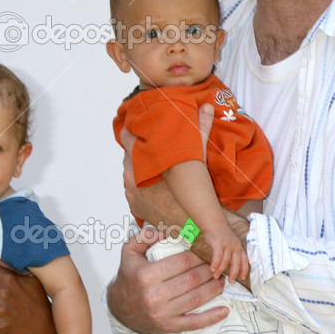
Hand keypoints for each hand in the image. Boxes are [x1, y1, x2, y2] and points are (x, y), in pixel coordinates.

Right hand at [107, 226, 226, 333]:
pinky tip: (224, 310)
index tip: (206, 252)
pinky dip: (211, 317)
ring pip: (196, 299)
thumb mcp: (129, 250)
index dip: (198, 256)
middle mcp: (154, 295)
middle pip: (191, 280)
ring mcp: (162, 313)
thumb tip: (169, 231)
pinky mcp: (168, 327)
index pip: (182, 262)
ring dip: (213, 289)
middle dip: (209, 271)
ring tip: (221, 281)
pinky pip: (193, 323)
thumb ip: (146, 235)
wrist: (119, 307)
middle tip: (217, 265)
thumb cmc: (128, 276)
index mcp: (146, 275)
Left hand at [121, 104, 215, 231]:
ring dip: (141, 169)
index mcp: (138, 167)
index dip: (133, 134)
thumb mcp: (197, 158)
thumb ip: (199, 130)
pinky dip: (142, 185)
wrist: (195, 227)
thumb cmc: (193, 194)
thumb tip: (206, 107)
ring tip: (154, 164)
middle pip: (130, 159)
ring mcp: (132, 197)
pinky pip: (135, 192)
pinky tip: (155, 183)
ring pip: (133, 175)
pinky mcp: (137, 210)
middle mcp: (130, 181)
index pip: (128, 142)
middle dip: (139, 152)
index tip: (136, 126)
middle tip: (150, 145)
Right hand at [204, 224, 248, 283]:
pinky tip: (212, 269)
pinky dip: (215, 263)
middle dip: (234, 273)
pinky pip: (218, 256)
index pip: (245, 260)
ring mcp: (227, 245)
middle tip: (230, 281)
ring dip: (221, 269)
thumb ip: (231, 254)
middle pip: (236, 262)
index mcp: (239, 247)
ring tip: (216, 276)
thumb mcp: (231, 244)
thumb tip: (230, 267)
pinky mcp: (219, 243)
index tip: (242, 278)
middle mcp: (235, 246)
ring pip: (226, 260)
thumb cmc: (221, 236)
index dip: (244, 269)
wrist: (214, 224)